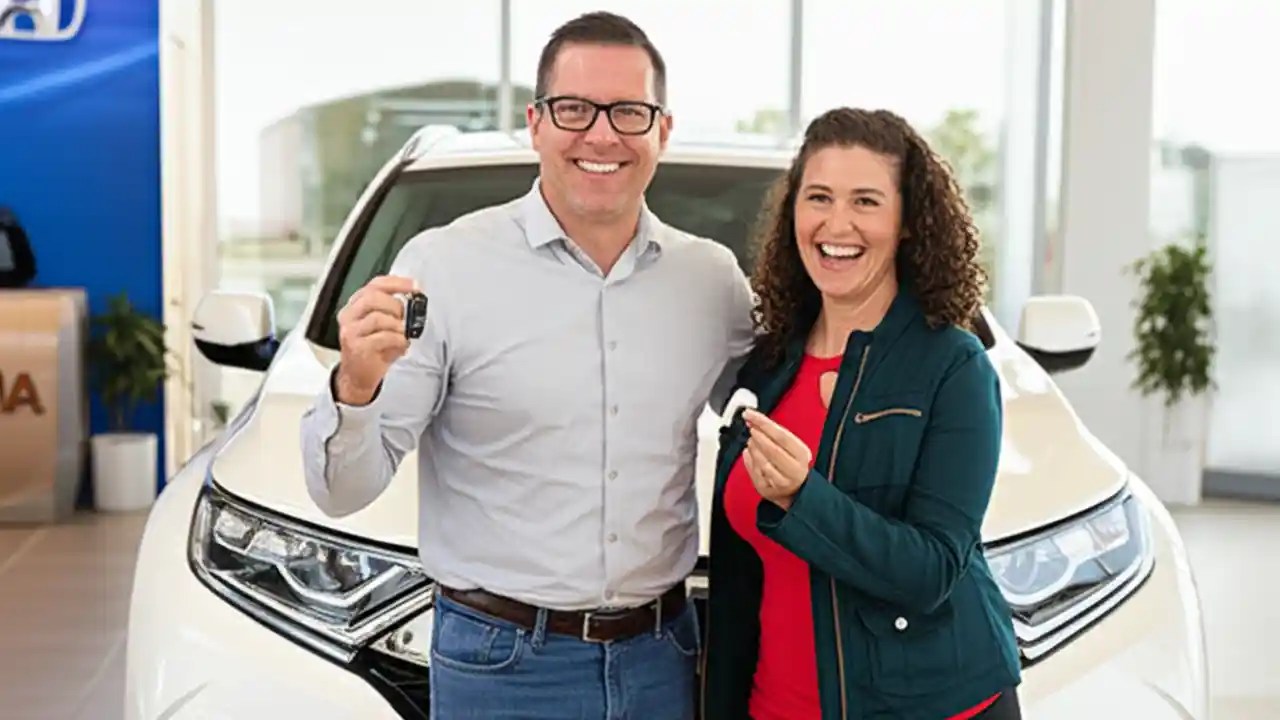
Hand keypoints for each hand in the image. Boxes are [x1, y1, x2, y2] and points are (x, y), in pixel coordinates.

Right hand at [335, 275, 418, 404]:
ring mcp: (350, 331)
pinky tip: (402, 344)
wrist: (358, 377)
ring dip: (397, 325)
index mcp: (355, 305)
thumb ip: (394, 311)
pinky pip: (382, 337)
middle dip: (396, 306)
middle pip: (374, 297)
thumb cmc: (374, 349)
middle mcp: (349, 315)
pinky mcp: (356, 347)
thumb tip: (416, 301)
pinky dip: (398, 339)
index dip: (397, 283)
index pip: (375, 285)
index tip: (415, 286)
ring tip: (403, 334)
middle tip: (406, 318)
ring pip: (378, 317)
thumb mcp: (385, 326)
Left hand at [742, 409, 812, 510]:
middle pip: (773, 450)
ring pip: (763, 463)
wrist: (797, 489)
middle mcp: (794, 470)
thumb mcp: (791, 445)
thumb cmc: (792, 463)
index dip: (763, 424)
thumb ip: (775, 433)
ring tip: (751, 441)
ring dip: (753, 449)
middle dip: (758, 437)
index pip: (782, 436)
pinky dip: (749, 461)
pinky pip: (755, 473)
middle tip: (751, 428)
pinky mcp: (768, 490)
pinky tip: (748, 454)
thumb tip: (755, 420)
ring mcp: (781, 482)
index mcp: (801, 454)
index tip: (750, 415)